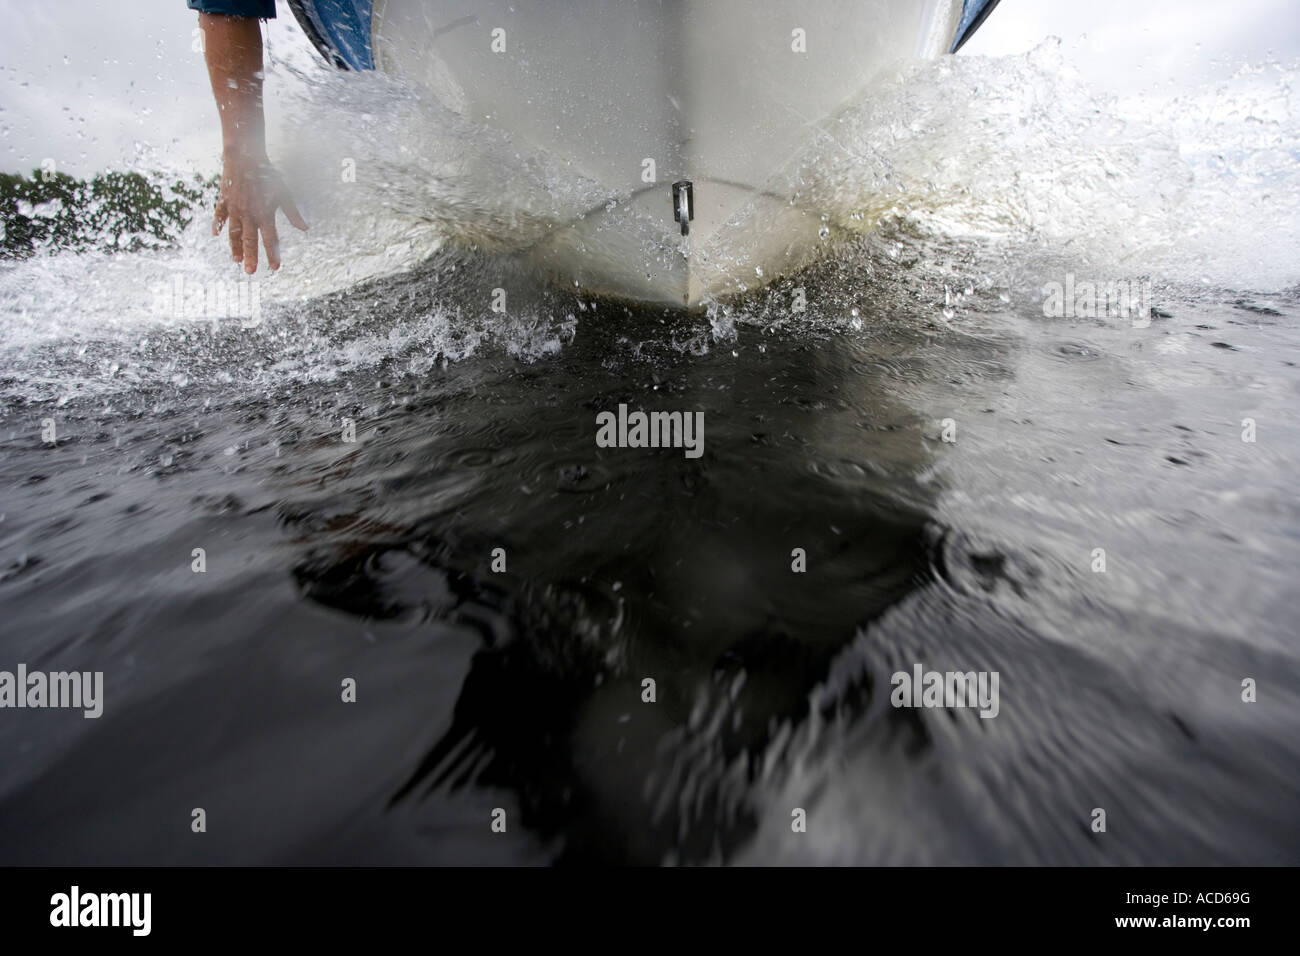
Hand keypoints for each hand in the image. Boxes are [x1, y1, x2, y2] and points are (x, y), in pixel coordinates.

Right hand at [213, 152, 306, 272]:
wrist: (245, 157)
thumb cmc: (268, 175)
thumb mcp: (284, 193)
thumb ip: (293, 213)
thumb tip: (305, 228)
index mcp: (264, 214)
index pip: (270, 239)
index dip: (273, 254)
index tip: (275, 268)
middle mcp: (248, 214)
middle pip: (249, 240)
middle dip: (251, 257)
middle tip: (251, 272)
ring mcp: (234, 208)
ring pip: (233, 233)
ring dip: (235, 247)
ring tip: (237, 260)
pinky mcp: (224, 200)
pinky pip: (220, 215)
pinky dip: (217, 225)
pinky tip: (215, 234)